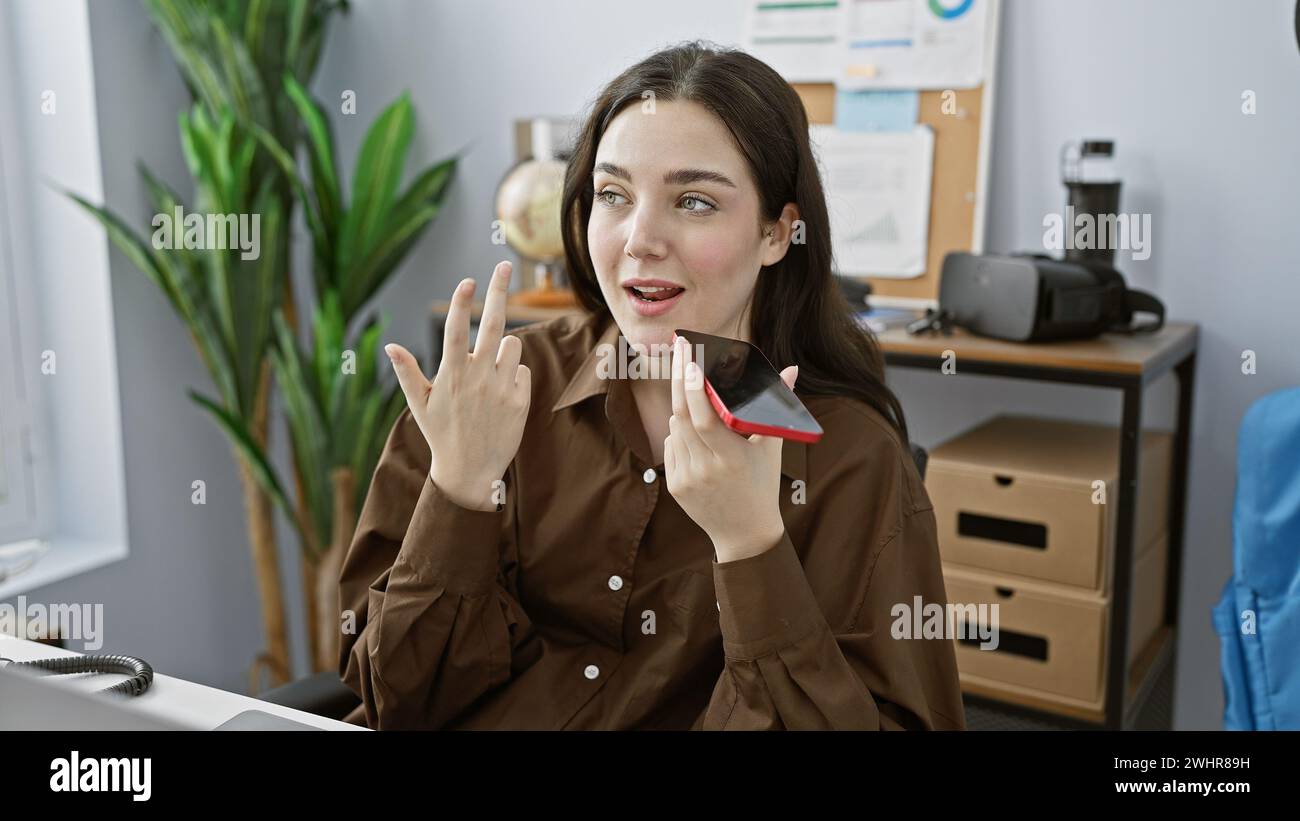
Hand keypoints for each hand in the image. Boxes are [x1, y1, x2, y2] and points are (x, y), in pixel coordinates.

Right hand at [385, 260, 530, 511]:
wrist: (471, 473)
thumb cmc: (442, 435)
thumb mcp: (420, 405)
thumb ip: (408, 373)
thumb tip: (390, 346)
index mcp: (450, 375)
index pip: (454, 329)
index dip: (461, 302)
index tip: (469, 280)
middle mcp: (477, 378)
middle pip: (492, 324)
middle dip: (499, 291)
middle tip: (505, 265)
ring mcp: (501, 389)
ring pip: (511, 346)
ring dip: (502, 350)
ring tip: (488, 375)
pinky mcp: (520, 401)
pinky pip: (522, 370)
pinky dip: (514, 375)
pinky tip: (501, 395)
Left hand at [663, 335, 798, 562]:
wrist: (745, 533)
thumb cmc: (762, 483)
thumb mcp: (772, 446)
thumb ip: (776, 406)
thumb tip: (790, 369)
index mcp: (733, 459)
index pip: (705, 418)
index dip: (693, 388)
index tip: (689, 360)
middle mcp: (707, 469)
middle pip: (683, 416)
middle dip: (678, 379)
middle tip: (678, 349)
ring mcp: (687, 479)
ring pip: (675, 428)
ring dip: (682, 408)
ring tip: (695, 394)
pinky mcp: (675, 486)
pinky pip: (671, 446)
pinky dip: (679, 433)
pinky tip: (692, 431)